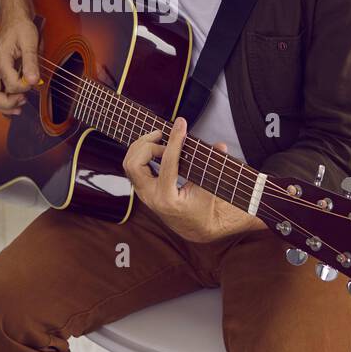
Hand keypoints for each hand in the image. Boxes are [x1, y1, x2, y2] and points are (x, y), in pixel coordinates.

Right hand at [0, 16, 40, 115]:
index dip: (24, 87)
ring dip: (5, 104)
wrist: (15, 20)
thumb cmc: (21, 28)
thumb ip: (31, 62)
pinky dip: (4, 100)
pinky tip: (16, 101)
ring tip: (20, 105)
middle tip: (23, 101)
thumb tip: (33, 80)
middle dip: (7, 103)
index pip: (10, 83)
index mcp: (1, 59)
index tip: (34, 82)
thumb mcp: (30, 42)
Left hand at [122, 117, 266, 242]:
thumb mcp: (210, 189)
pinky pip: (132, 166)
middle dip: (148, 145)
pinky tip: (157, 146)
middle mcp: (150, 197)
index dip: (174, 141)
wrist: (193, 227)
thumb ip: (214, 165)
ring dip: (141, 146)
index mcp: (168, 199)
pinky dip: (140, 152)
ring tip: (160, 138)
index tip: (181, 124)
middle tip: (165, 137)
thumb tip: (221, 145)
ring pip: (129, 164)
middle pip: (135, 165)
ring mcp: (143, 193)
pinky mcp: (141, 188)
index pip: (167, 165)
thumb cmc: (203, 208)